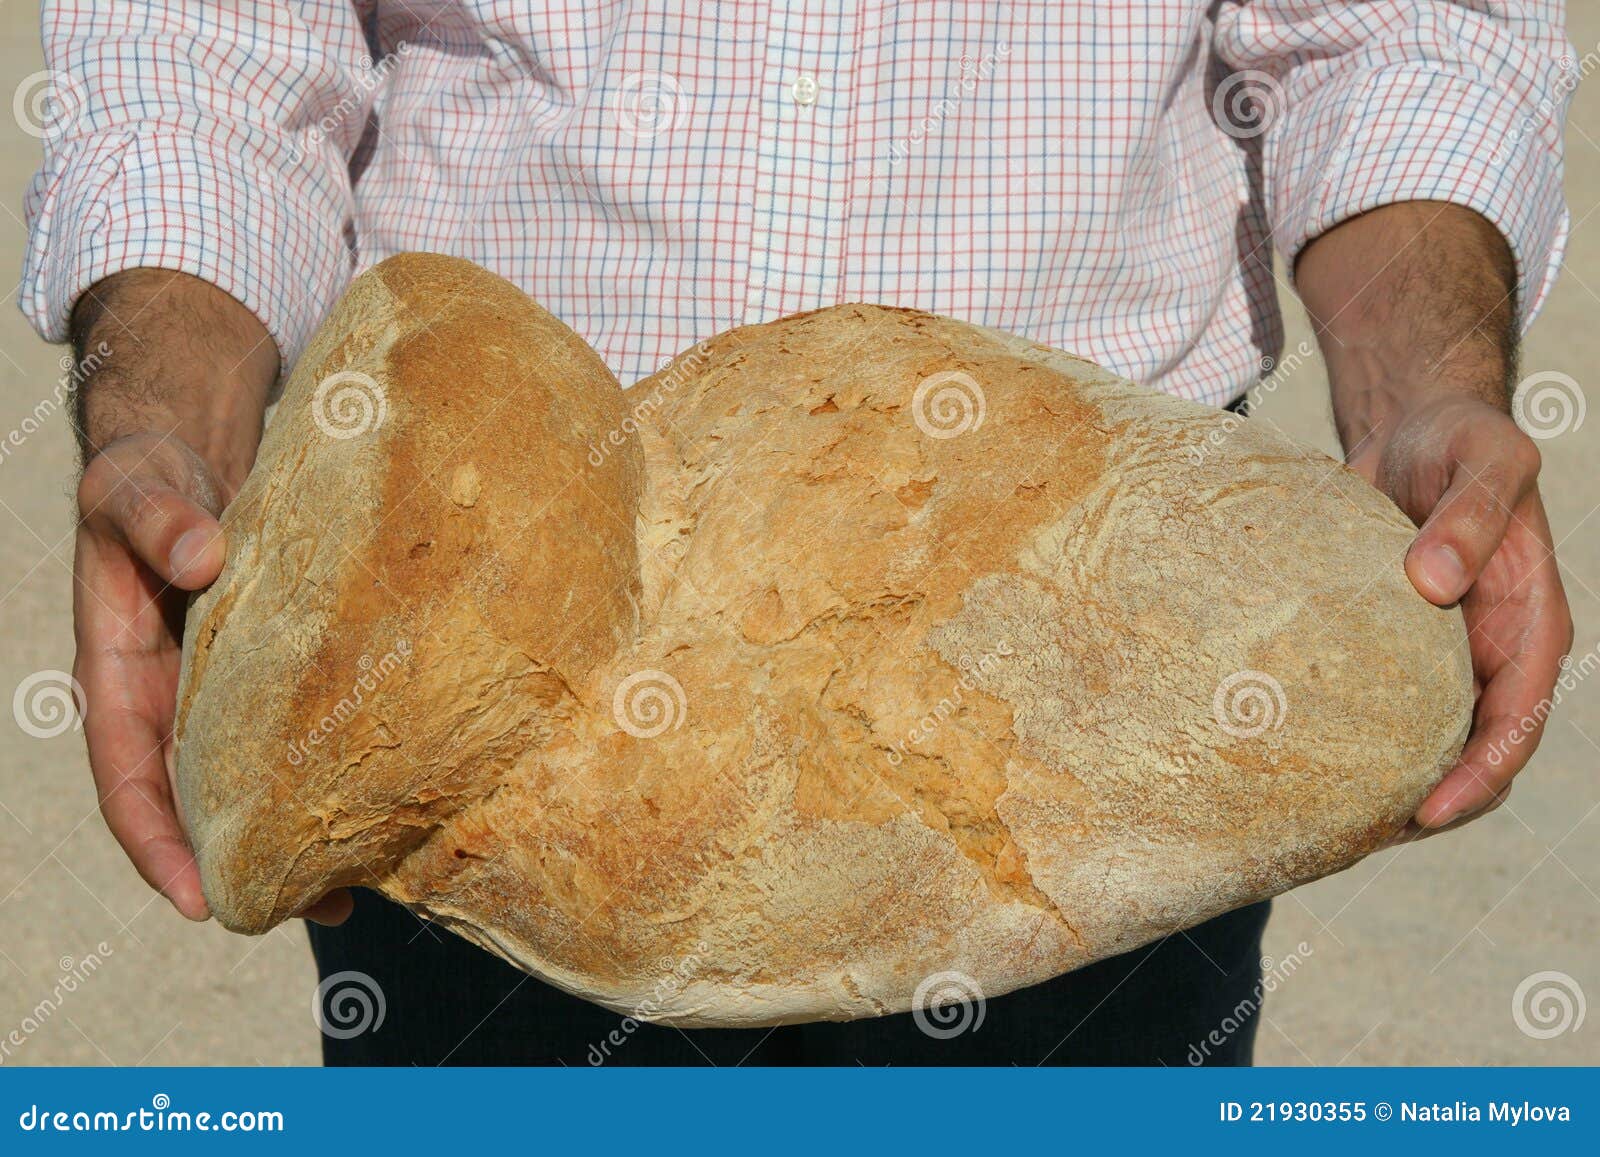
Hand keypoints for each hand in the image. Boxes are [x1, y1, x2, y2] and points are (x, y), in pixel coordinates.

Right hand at [67, 268, 350, 924]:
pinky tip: (387, 791)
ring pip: (257, 775)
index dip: (157, 843)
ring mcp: (227, 683)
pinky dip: (332, 764)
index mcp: (120, 671)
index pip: (129, 777)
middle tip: (318, 906)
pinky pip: (301, 726)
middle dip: (248, 863)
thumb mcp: (132, 484)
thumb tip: (200, 556)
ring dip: (302, 827)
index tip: (199, 900)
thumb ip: (153, 517)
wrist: (192, 437)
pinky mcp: (279, 662)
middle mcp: (175, 692)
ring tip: (366, 880)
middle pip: (203, 799)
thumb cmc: (148, 466)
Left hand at [1349, 396, 1571, 829]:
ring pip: (1425, 737)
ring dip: (1391, 779)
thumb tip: (1435, 582)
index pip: (1516, 719)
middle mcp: (1490, 647)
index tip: (1428, 812)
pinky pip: (1379, 700)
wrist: (1417, 425)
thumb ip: (1470, 515)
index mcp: (1530, 620)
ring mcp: (1444, 650)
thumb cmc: (1461, 439)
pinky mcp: (1395, 641)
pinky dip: (1354, 732)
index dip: (1480, 774)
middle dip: (1433, 801)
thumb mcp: (1484, 458)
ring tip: (1329, 822)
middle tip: (1362, 835)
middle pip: (1473, 749)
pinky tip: (1303, 758)